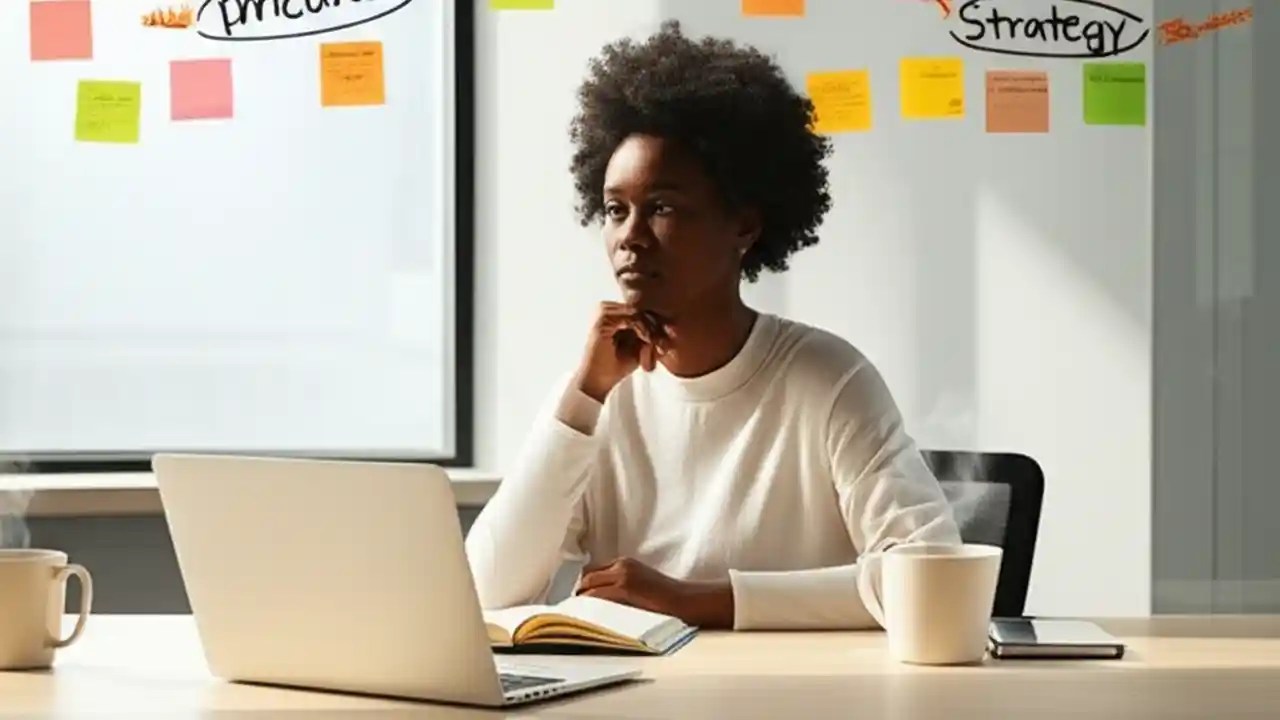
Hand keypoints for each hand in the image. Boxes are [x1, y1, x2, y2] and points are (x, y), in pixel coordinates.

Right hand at [572, 302, 673, 401]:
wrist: (598, 381)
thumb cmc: (617, 366)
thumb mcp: (638, 347)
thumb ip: (648, 333)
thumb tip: (666, 323)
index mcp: (614, 314)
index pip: (640, 310)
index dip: (655, 323)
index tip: (665, 337)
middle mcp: (607, 309)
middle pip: (639, 309)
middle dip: (654, 325)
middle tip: (662, 341)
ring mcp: (603, 313)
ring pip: (636, 312)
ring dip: (649, 327)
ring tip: (655, 342)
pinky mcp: (602, 321)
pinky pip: (630, 318)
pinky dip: (642, 329)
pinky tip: (647, 340)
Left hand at [575, 557, 734, 628]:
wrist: (686, 601)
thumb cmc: (666, 598)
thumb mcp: (640, 583)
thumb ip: (620, 585)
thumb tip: (597, 598)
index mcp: (625, 562)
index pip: (593, 571)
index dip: (584, 587)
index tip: (579, 601)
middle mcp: (621, 565)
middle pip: (587, 578)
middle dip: (579, 595)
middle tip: (573, 612)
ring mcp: (622, 577)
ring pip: (588, 588)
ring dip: (580, 603)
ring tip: (575, 618)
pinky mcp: (624, 590)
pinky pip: (596, 598)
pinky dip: (588, 608)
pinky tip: (586, 619)